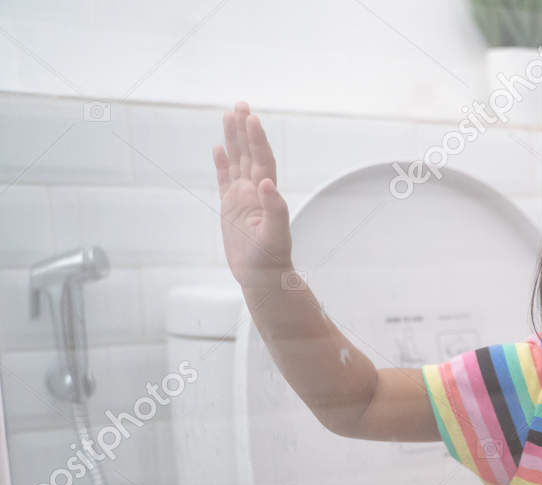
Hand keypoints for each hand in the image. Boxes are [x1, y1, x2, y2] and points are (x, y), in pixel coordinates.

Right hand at [214, 100, 293, 289]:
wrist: (262, 277)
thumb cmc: (271, 259)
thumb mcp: (275, 235)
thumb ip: (275, 209)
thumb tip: (268, 184)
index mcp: (266, 195)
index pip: (262, 160)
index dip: (257, 139)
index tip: (252, 118)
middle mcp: (255, 192)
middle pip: (249, 154)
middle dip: (245, 129)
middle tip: (241, 104)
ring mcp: (242, 198)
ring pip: (236, 161)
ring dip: (234, 139)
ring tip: (229, 115)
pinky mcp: (230, 207)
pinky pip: (224, 179)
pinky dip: (222, 163)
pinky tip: (219, 148)